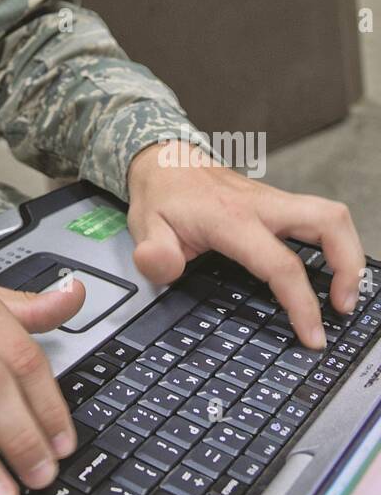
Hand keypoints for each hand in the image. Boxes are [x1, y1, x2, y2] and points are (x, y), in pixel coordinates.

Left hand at [126, 142, 366, 350]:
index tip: (312, 335)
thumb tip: (159, 267)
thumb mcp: (144, 226)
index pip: (280, 263)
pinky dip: (332, 245)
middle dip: (349, 266)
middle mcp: (261, 205)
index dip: (302, 303)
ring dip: (348, 254)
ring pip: (330, 216)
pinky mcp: (277, 203)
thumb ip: (154, 252)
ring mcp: (273, 201)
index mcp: (231, 218)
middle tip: (343, 306)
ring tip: (343, 294)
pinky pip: (317, 219)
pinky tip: (327, 271)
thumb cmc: (160, 194)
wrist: (163, 158)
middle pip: (328, 222)